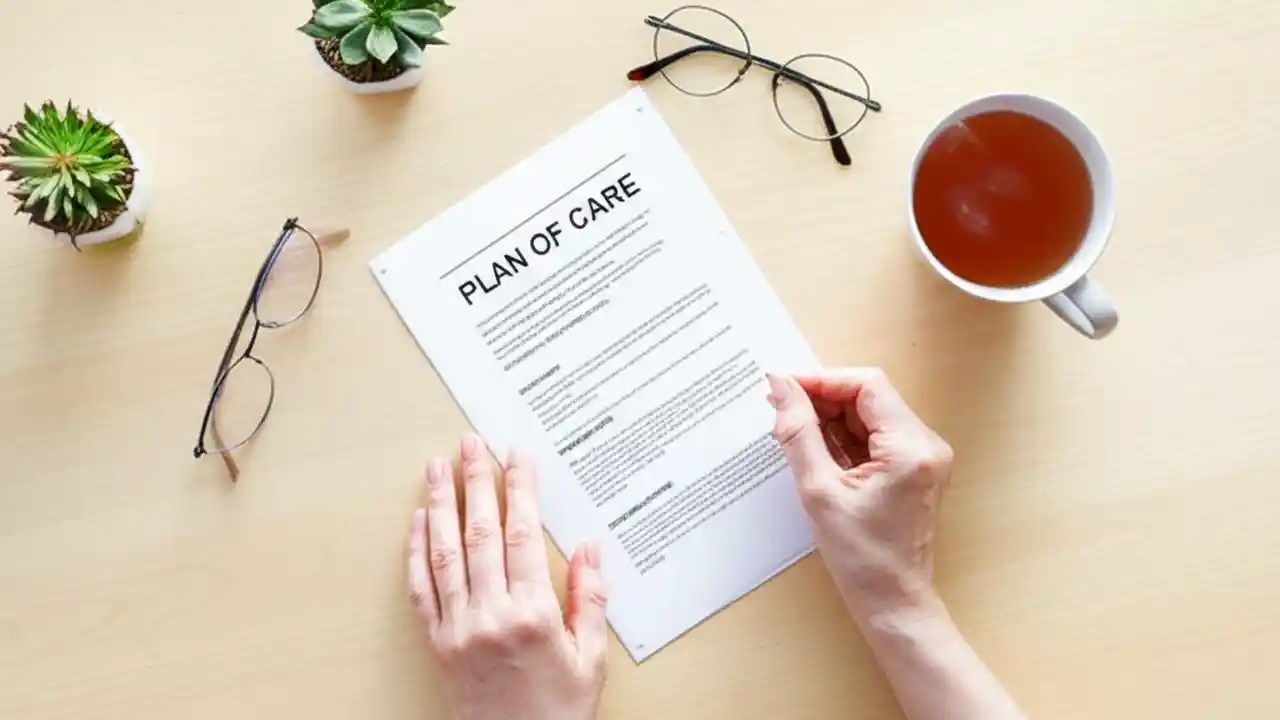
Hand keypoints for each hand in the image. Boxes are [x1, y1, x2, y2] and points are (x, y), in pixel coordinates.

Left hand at [407, 434, 608, 719]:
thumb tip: (587, 548)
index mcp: (532, 614)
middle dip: (476, 482)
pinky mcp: (436, 643)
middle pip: (480, 532)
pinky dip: (416, 551)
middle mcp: (489, 615)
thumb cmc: (558, 714)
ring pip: (444, 552)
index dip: (519, 488)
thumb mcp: (591, 659)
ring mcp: (457, 628)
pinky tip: (417, 523)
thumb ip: (590, 599)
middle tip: (471, 445)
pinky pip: (420, 589)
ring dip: (439, 505)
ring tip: (436, 469)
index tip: (516, 456)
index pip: (522, 535)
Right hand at [767, 368, 953, 619]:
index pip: (866, 386)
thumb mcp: (819, 491)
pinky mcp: (913, 467)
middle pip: (868, 397)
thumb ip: (798, 433)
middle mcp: (925, 444)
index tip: (783, 386)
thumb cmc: (861, 558)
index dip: (821, 380)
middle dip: (822, 398)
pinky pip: (874, 436)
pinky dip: (842, 436)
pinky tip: (813, 447)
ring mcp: (922, 456)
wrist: (893, 602)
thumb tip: (780, 387)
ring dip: (830, 417)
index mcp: (911, 448)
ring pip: (869, 415)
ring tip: (790, 430)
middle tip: (779, 408)